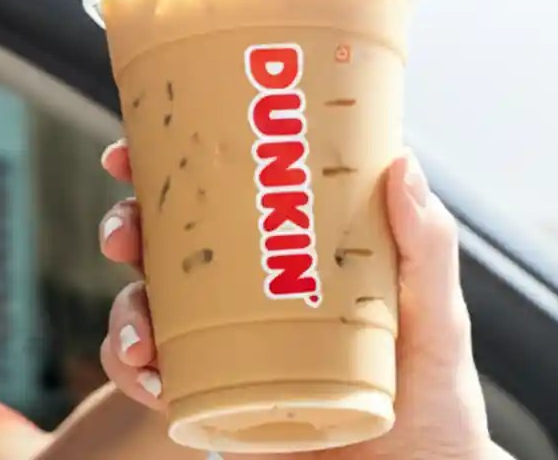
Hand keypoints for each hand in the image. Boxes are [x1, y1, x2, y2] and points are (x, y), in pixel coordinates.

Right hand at [97, 138, 497, 459]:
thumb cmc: (436, 393)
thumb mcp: (437, 317)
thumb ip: (426, 248)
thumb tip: (402, 161)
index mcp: (284, 251)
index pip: (214, 192)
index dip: (159, 167)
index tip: (125, 156)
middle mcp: (241, 290)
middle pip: (160, 241)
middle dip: (124, 229)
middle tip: (121, 240)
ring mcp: (220, 345)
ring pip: (142, 308)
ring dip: (123, 316)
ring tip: (141, 347)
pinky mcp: (210, 400)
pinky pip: (150, 380)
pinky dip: (135, 378)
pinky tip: (153, 385)